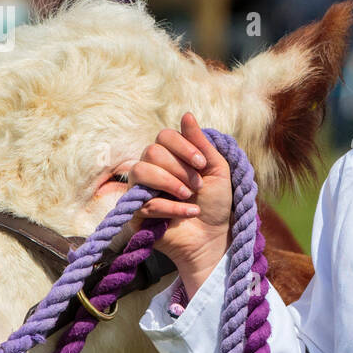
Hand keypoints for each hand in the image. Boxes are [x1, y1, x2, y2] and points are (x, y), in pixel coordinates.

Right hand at [128, 112, 233, 287]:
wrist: (213, 237)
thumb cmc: (215, 203)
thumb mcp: (216, 170)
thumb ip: (202, 145)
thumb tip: (187, 115)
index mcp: (170, 157)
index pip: (164, 136)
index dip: (182, 146)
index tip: (202, 164)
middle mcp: (151, 170)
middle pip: (151, 152)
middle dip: (179, 168)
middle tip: (197, 186)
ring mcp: (141, 191)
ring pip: (140, 171)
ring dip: (169, 182)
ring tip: (189, 196)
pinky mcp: (136, 213)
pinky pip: (144, 202)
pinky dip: (172, 207)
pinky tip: (190, 213)